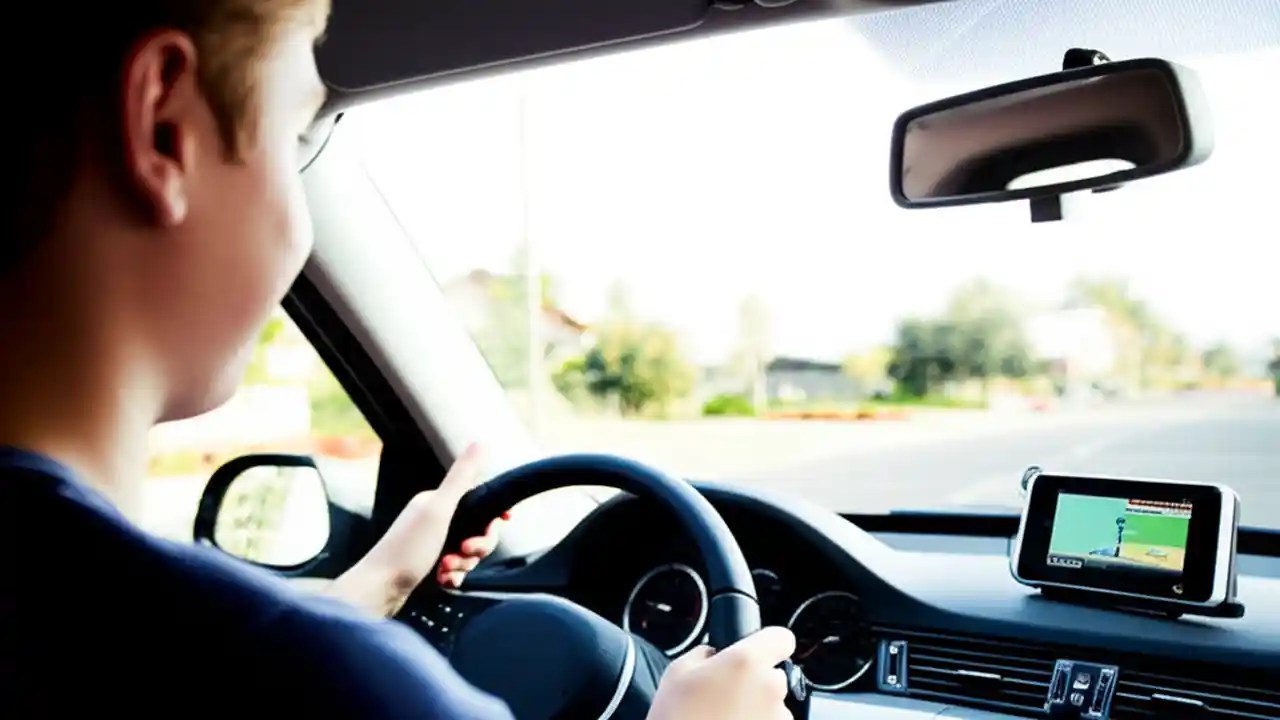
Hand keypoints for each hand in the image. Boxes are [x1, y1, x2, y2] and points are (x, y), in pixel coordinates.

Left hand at [326, 443, 504, 617]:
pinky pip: (456, 570)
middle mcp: (435, 519)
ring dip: (463, 564)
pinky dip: (453, 577)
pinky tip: (443, 580)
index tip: (501, 523)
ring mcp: (433, 543)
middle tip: (462, 551)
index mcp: (437, 501)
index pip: (480, 503)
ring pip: (468, 553)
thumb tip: (481, 442)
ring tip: (445, 568)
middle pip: (478, 530)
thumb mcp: (438, 509)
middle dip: (476, 546)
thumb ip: (461, 478)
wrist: (378, 590)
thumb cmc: (406, 549)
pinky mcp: (430, 566)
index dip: (492, 515)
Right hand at [646, 627, 796, 719]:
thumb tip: (715, 655)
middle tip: (727, 694)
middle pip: (775, 675)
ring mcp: (777, 718)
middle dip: (756, 682)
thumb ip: (705, 654)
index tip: (758, 651)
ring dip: (756, 708)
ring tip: (726, 718)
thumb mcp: (677, 672)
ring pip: (773, 705)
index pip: (782, 637)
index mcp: (747, 662)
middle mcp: (770, 688)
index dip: (769, 643)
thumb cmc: (676, 718)